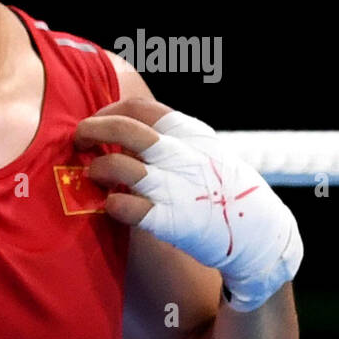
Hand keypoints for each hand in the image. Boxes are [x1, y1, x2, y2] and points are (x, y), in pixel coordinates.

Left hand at [76, 96, 302, 312]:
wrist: (259, 231)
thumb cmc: (221, 185)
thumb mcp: (202, 148)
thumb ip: (167, 136)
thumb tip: (121, 124)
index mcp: (189, 132)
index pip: (139, 107)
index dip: (108, 110)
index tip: (96, 120)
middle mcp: (182, 155)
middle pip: (126, 129)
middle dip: (93, 129)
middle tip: (79, 138)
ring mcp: (177, 188)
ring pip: (122, 166)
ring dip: (98, 167)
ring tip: (92, 172)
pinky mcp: (173, 221)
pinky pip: (130, 207)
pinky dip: (113, 203)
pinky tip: (111, 203)